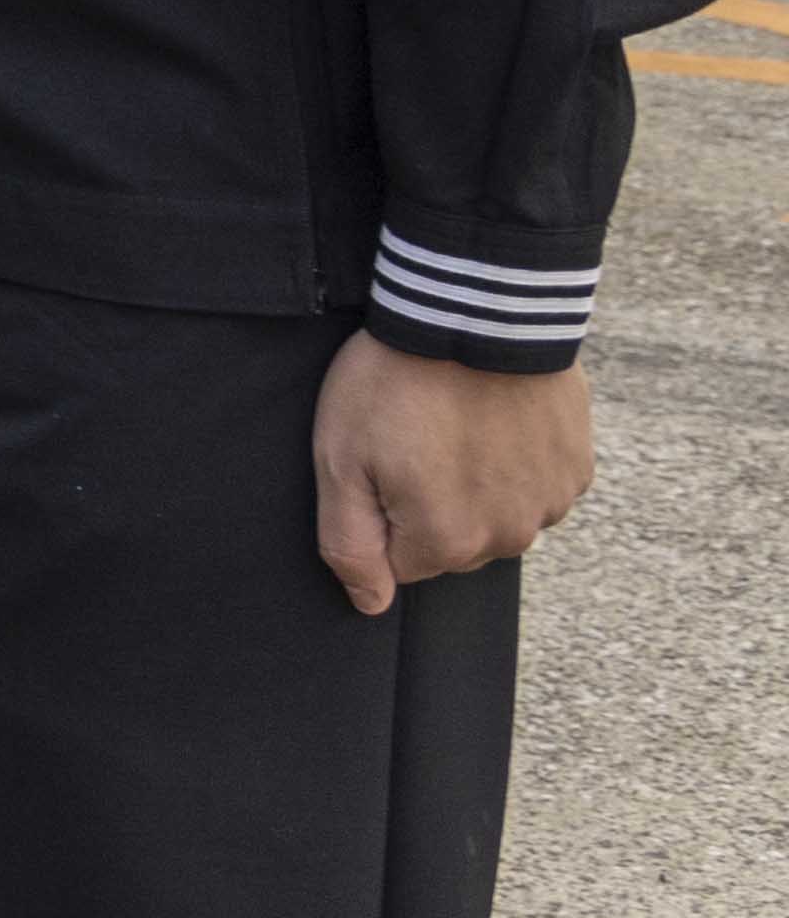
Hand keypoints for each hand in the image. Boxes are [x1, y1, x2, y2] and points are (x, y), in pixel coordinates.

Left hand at [311, 333, 592, 614]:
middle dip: (426, 501)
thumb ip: (349, 544)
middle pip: (450, 542)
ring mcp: (551, 502)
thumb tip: (369, 604)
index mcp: (447, 543)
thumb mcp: (340, 459)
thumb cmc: (397, 381)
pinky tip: (494, 416)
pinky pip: (534, 484)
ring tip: (455, 421)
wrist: (476, 314)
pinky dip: (514, 459)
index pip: (397, 561)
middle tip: (414, 435)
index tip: (378, 458)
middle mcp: (509, 537)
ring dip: (474, 482)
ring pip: (495, 514)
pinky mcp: (578, 466)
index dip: (378, 508)